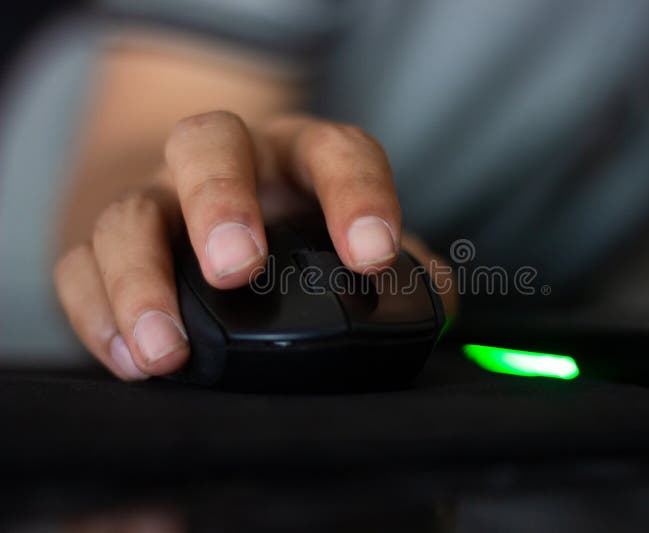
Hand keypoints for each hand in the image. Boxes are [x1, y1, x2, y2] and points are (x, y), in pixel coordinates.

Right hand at [54, 112, 453, 380]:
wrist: (208, 224)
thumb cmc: (296, 239)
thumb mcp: (355, 245)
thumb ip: (403, 274)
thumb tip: (434, 309)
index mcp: (300, 157)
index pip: (334, 152)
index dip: (357, 195)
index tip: (371, 256)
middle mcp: (227, 166)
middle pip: (209, 142)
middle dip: (221, 199)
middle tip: (236, 267)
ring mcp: (159, 201)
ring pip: (131, 211)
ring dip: (142, 279)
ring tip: (167, 349)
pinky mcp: (105, 245)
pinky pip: (80, 264)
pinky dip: (98, 313)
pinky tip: (131, 357)